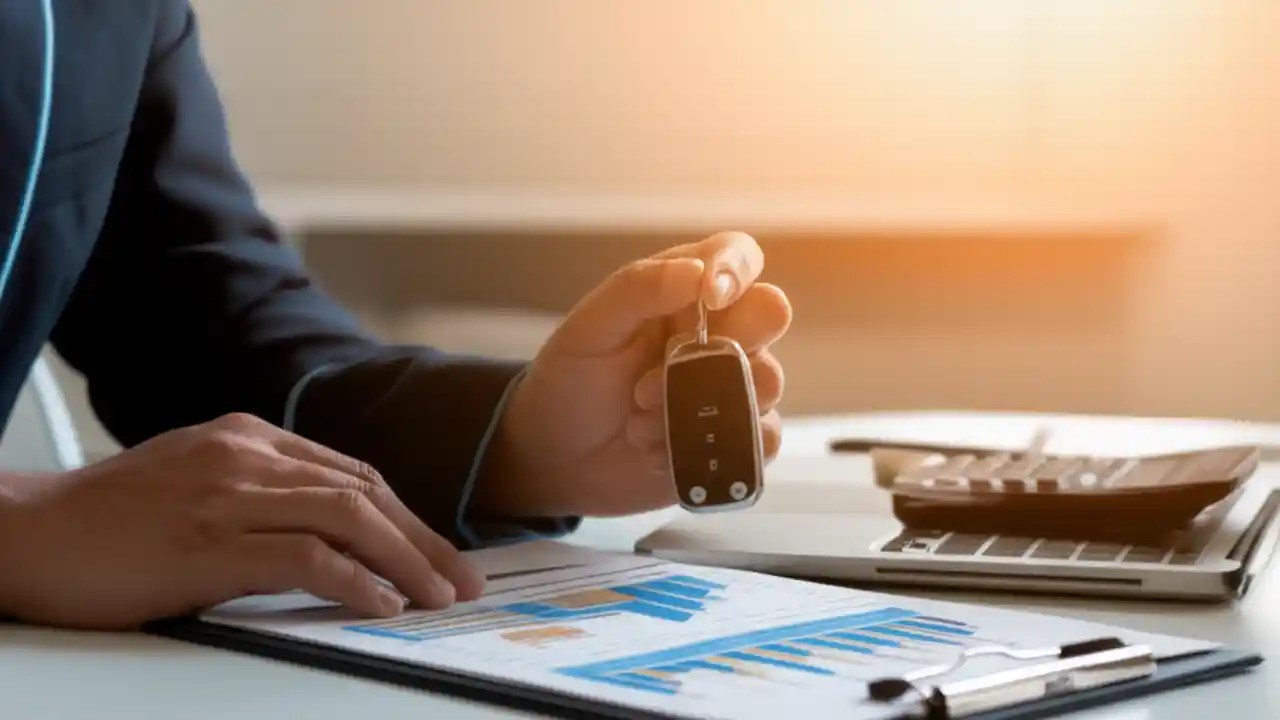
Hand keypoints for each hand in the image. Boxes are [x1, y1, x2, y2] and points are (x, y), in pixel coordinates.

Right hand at [0, 413, 484, 629]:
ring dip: (407, 559)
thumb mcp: (198, 479)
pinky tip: (381, 602)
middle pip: (363, 491)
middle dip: (424, 538)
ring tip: (440, 595)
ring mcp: (229, 495)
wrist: (29, 532)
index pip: (351, 473)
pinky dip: (354, 579)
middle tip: (463, 577)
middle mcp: (247, 456)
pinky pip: (304, 557)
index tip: (436, 551)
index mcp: (248, 437)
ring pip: (348, 516)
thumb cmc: (111, 517)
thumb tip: (330, 528)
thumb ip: (260, 489)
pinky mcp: (209, 542)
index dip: (405, 515)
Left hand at [477, 231, 790, 517]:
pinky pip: (762, 439)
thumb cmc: (571, 381)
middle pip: (771, 314)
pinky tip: (659, 451)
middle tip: (659, 375)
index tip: (710, 298)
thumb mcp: (590, 328)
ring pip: (768, 381)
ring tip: (641, 419)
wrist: (556, 456)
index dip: (738, 268)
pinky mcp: (735, 439)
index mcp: (686, 295)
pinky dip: (710, 447)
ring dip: (702, 405)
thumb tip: (698, 272)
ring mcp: (731, 387)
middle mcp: (719, 334)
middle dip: (724, 345)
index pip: (740, 256)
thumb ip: (639, 289)